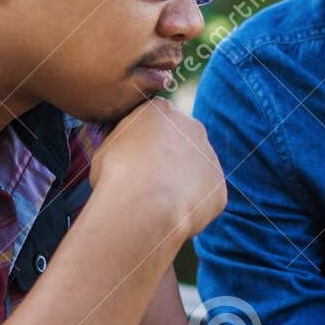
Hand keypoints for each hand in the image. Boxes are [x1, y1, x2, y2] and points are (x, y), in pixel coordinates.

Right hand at [89, 98, 226, 238]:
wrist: (142, 206)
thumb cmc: (115, 175)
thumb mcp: (106, 147)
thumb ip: (125, 141)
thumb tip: (127, 149)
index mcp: (161, 111)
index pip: (157, 119)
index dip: (145, 141)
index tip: (135, 158)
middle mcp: (192, 127)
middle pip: (182, 141)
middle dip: (169, 158)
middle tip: (149, 182)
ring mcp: (209, 157)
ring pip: (196, 169)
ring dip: (182, 182)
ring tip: (158, 201)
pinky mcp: (219, 187)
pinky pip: (205, 196)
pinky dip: (191, 206)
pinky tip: (172, 214)